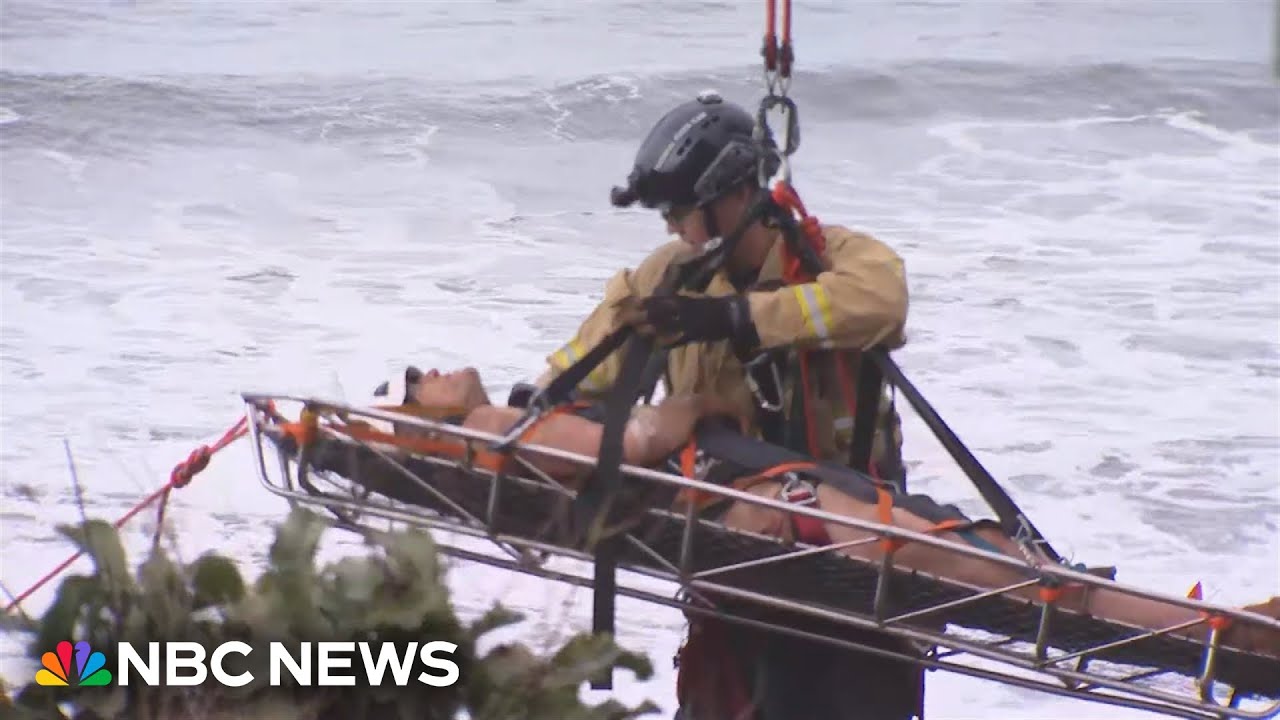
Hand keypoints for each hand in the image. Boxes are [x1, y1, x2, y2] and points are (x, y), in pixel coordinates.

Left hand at [616, 293, 759, 349]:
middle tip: (625, 318)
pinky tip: (657, 344)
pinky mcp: (695, 335)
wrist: (732, 314)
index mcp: (682, 299)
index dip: (642, 303)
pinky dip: (667, 341)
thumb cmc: (712, 305)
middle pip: (657, 312)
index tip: (627, 304)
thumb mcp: (692, 300)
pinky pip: (678, 339)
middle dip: (641, 315)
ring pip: (665, 325)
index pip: (657, 300)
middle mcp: (682, 309)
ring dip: (651, 328)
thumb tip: (656, 304)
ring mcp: (688, 323)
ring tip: (637, 330)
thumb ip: (676, 303)